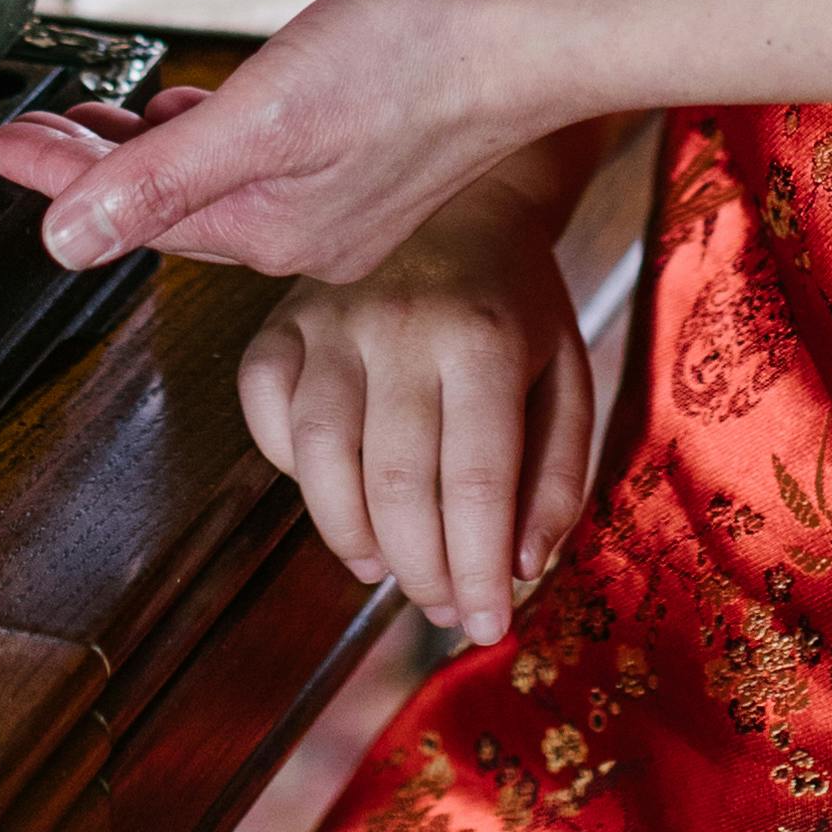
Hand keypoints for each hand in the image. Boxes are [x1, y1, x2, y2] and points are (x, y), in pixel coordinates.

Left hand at [26, 0, 587, 281]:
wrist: (535, 27)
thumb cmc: (417, 59)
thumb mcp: (267, 116)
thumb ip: (159, 181)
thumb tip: (64, 242)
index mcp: (268, 228)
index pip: (128, 213)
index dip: (52, 174)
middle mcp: (301, 228)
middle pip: (164, 205)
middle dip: (89, 169)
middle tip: (29, 133)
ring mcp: (339, 196)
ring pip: (211, 181)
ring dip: (146, 153)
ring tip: (96, 120)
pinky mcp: (370, 155)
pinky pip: (261, 159)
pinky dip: (212, 136)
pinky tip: (203, 108)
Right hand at [236, 186, 594, 646]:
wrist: (458, 202)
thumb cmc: (518, 308)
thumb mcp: (567, 379)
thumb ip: (555, 476)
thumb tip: (517, 566)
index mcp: (483, 340)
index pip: (475, 485)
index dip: (476, 572)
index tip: (486, 629)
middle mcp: (398, 328)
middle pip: (395, 485)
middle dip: (419, 571)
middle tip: (439, 607)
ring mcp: (329, 322)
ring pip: (318, 459)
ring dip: (349, 537)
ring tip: (384, 568)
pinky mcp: (279, 323)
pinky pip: (264, 413)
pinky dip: (288, 471)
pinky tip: (334, 492)